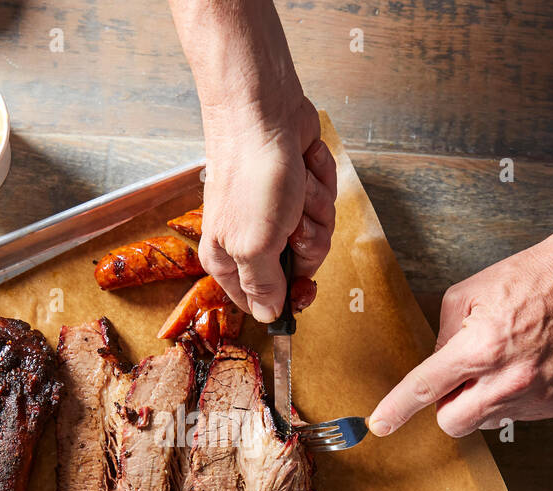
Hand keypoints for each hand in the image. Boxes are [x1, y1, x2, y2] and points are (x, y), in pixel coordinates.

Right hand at [199, 98, 334, 320]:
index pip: (262, 302)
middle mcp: (251, 238)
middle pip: (300, 268)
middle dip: (308, 241)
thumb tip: (268, 316)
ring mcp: (278, 211)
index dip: (288, 299)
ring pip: (317, 233)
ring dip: (315, 207)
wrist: (264, 113)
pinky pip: (323, 202)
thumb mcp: (255, 245)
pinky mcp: (298, 188)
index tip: (303, 288)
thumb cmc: (253, 174)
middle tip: (294, 220)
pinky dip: (320, 183)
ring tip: (297, 186)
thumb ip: (263, 286)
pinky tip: (304, 167)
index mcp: (229, 259)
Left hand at [368, 172, 552, 437]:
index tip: (381, 425)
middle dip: (447, 406)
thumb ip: (442, 336)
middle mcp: (510, 379)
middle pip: (453, 423)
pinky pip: (521, 415)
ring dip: (484, 400)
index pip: (426, 388)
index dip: (398, 408)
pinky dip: (516, 397)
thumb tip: (435, 367)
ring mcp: (538, 396)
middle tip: (460, 379)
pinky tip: (530, 365)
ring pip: (488, 421)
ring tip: (505, 361)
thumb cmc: (528, 279)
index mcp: (480, 348)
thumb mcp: (467, 294)